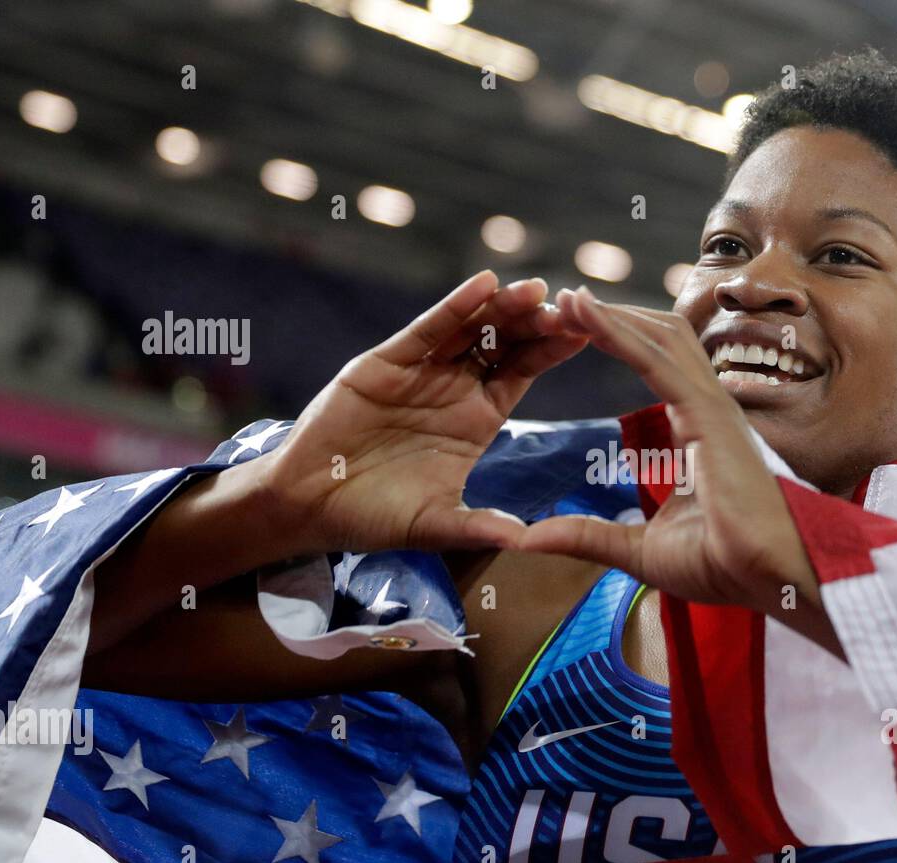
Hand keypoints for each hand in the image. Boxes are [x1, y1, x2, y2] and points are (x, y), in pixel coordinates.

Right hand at [257, 270, 587, 554]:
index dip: (552, 353)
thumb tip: (527, 543)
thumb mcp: (435, 525)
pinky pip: (427, 330)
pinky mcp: (387, 362)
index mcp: (477, 419)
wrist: (309, 504)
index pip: (523, 374)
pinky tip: (483, 285)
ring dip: (503, 308)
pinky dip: (454, 308)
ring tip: (535, 290)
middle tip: (571, 304)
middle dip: (536, 323)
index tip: (587, 334)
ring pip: (471, 329)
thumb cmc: (375, 516)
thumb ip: (479, 527)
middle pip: (505, 344)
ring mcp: (422, 371)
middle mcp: (454, 388)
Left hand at [510, 286, 840, 652]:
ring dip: (610, 314)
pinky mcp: (708, 414)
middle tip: (562, 303)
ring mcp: (712, 405)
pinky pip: (657, 360)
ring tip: (566, 298)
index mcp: (696, 429)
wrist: (771, 576)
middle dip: (612, 316)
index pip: (656, 363)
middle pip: (660, 337)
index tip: (573, 328)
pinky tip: (584, 314)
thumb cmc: (723, 565)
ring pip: (660, 336)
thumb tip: (529, 539)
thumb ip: (586, 536)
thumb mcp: (637, 551)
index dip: (618, 339)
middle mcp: (707, 407)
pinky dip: (617, 332)